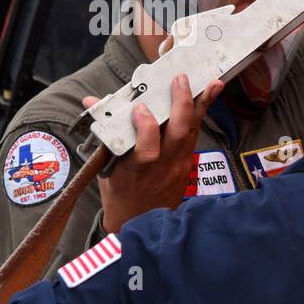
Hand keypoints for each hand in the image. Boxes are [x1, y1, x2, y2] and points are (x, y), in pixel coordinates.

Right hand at [84, 74, 223, 232]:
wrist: (140, 223)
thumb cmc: (119, 192)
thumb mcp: (104, 166)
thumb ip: (103, 133)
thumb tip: (91, 102)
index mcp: (134, 170)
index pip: (146, 149)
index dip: (146, 128)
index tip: (141, 107)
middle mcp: (161, 168)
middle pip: (177, 135)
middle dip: (181, 104)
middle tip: (181, 79)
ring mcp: (178, 167)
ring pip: (191, 133)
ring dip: (202, 106)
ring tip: (212, 84)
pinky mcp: (187, 166)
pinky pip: (194, 137)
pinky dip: (200, 117)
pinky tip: (208, 100)